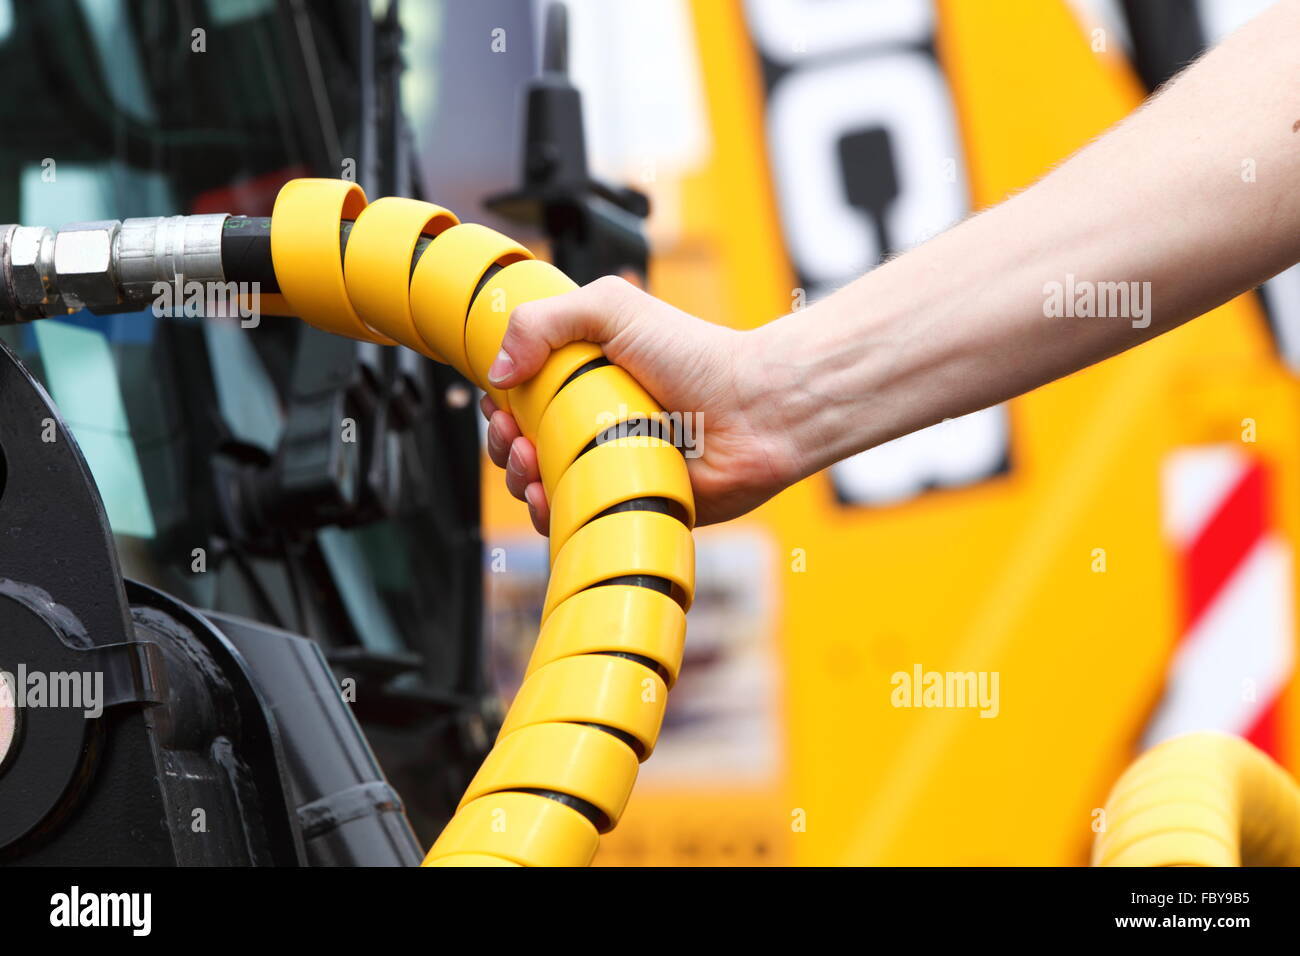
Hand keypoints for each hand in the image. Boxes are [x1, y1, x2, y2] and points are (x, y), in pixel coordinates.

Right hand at [480, 276, 799, 533]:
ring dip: (519, 478)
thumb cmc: (697, 357)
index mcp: (584, 375)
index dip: (502, 401)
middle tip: (516, 435)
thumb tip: (497, 370)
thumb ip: (544, 321)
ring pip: (538, 484)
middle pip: (520, 441)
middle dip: (502, 441)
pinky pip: (574, 519)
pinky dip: (548, 513)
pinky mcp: (625, 502)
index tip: (502, 403)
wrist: (754, 412)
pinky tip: (547, 498)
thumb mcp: (613, 309)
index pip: (521, 393)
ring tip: (532, 464)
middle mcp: (592, 421)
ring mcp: (607, 464)